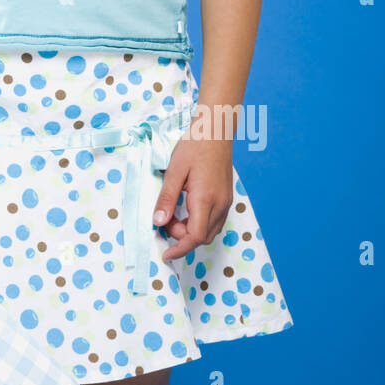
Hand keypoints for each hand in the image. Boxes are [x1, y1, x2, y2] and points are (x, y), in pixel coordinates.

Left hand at [151, 133, 233, 262]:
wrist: (215, 130)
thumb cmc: (194, 146)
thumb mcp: (174, 170)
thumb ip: (166, 198)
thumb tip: (158, 222)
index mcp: (205, 199)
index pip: (195, 237)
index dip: (180, 249)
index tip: (166, 255)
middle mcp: (220, 205)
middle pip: (203, 237)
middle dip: (182, 238)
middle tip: (164, 221)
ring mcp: (226, 202)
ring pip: (210, 231)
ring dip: (191, 231)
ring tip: (173, 214)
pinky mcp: (226, 197)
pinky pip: (214, 221)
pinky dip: (199, 223)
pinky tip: (186, 210)